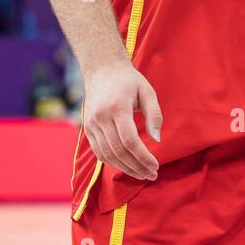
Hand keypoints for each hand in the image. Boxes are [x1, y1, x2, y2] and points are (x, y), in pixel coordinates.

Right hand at [82, 59, 161, 180]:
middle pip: (119, 151)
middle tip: (152, 175)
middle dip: (136, 167)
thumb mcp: (147, 92)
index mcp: (117, 108)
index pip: (129, 141)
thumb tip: (157, 140)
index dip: (143, 157)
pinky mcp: (87, 128)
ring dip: (125, 168)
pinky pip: (99, 152)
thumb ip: (154, 115)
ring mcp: (92, 124)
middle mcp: (101, 118)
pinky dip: (112, 162)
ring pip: (107, 155)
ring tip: (141, 174)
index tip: (156, 166)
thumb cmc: (129, 81)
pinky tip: (126, 166)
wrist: (102, 70)